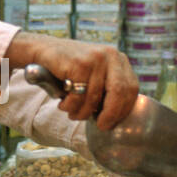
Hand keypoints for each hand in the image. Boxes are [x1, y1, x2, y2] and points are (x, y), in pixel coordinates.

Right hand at [5, 31, 138, 130]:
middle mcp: (110, 56)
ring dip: (81, 112)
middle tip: (100, 126)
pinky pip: (78, 96)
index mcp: (119, 59)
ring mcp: (95, 58)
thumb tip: (116, 119)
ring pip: (94, 97)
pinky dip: (70, 106)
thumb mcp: (96, 75)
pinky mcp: (79, 64)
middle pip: (119, 92)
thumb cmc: (71, 69)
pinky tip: (63, 104)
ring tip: (72, 113)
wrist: (44, 50)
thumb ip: (108, 89)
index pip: (131, 88)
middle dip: (110, 114)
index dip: (123, 109)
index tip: (112, 121)